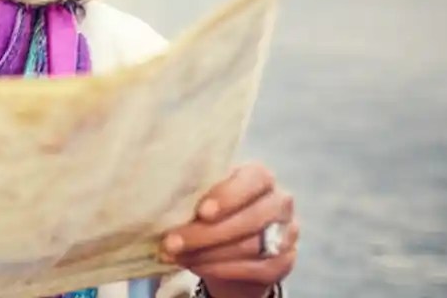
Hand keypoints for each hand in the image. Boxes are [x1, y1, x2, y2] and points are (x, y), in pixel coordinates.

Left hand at [160, 163, 297, 297]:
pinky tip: (196, 266)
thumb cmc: (212, 212)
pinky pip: (256, 269)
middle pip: (249, 218)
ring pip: (250, 246)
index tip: (201, 211)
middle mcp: (280, 202)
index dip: (228, 195)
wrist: (229, 250)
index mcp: (260, 177)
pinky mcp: (284, 262)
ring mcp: (286, 233)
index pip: (254, 179)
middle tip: (172, 242)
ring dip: (208, 253)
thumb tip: (160, 194)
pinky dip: (221, 269)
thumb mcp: (204, 194)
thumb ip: (195, 191)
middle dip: (206, 233)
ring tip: (177, 255)